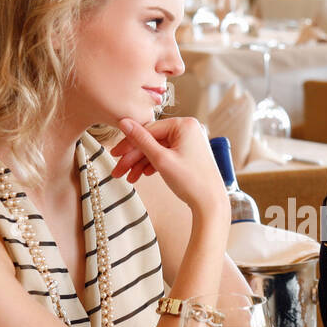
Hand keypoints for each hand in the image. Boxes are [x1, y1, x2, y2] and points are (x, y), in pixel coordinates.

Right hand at [109, 117, 227, 220]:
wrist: (211, 204)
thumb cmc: (191, 181)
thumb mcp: (161, 159)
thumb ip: (141, 140)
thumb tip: (123, 122)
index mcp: (184, 124)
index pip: (148, 130)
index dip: (129, 144)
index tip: (115, 154)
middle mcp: (188, 129)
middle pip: (152, 140)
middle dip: (134, 157)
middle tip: (118, 170)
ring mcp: (190, 142)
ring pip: (157, 150)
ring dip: (141, 163)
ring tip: (128, 178)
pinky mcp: (189, 154)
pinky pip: (166, 155)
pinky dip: (153, 165)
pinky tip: (142, 175)